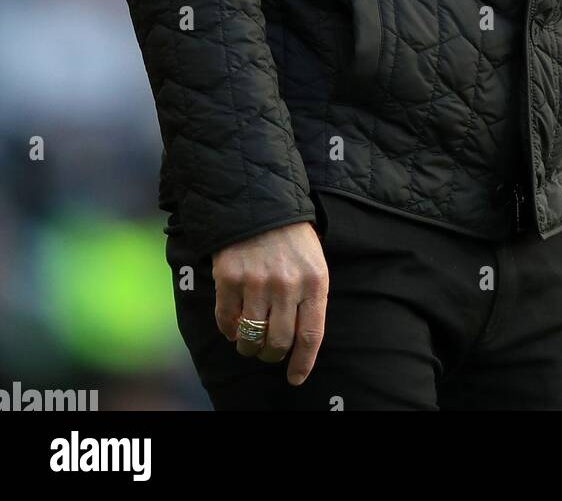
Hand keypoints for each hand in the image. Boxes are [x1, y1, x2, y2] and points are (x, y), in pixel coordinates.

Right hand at [212, 221, 328, 386]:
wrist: (259, 203)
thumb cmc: (291, 239)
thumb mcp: (313, 263)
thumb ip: (310, 298)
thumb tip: (300, 343)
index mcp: (314, 280)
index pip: (311, 335)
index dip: (302, 362)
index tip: (295, 378)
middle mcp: (287, 284)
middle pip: (279, 342)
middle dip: (272, 354)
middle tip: (268, 351)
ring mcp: (256, 282)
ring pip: (251, 336)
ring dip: (249, 346)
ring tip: (250, 340)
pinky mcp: (229, 278)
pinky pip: (226, 321)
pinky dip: (229, 331)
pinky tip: (233, 326)